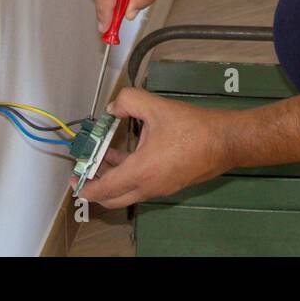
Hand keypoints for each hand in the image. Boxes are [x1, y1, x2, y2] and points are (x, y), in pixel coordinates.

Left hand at [73, 87, 233, 208]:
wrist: (225, 142)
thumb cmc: (193, 128)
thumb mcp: (156, 107)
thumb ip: (129, 101)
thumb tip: (113, 108)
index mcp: (141, 172)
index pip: (103, 189)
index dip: (84, 186)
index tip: (74, 179)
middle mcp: (148, 187)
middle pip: (112, 199)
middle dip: (95, 187)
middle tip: (87, 170)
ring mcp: (160, 189)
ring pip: (127, 193)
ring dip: (113, 180)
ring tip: (105, 158)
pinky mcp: (170, 185)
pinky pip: (141, 187)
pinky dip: (129, 177)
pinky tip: (130, 155)